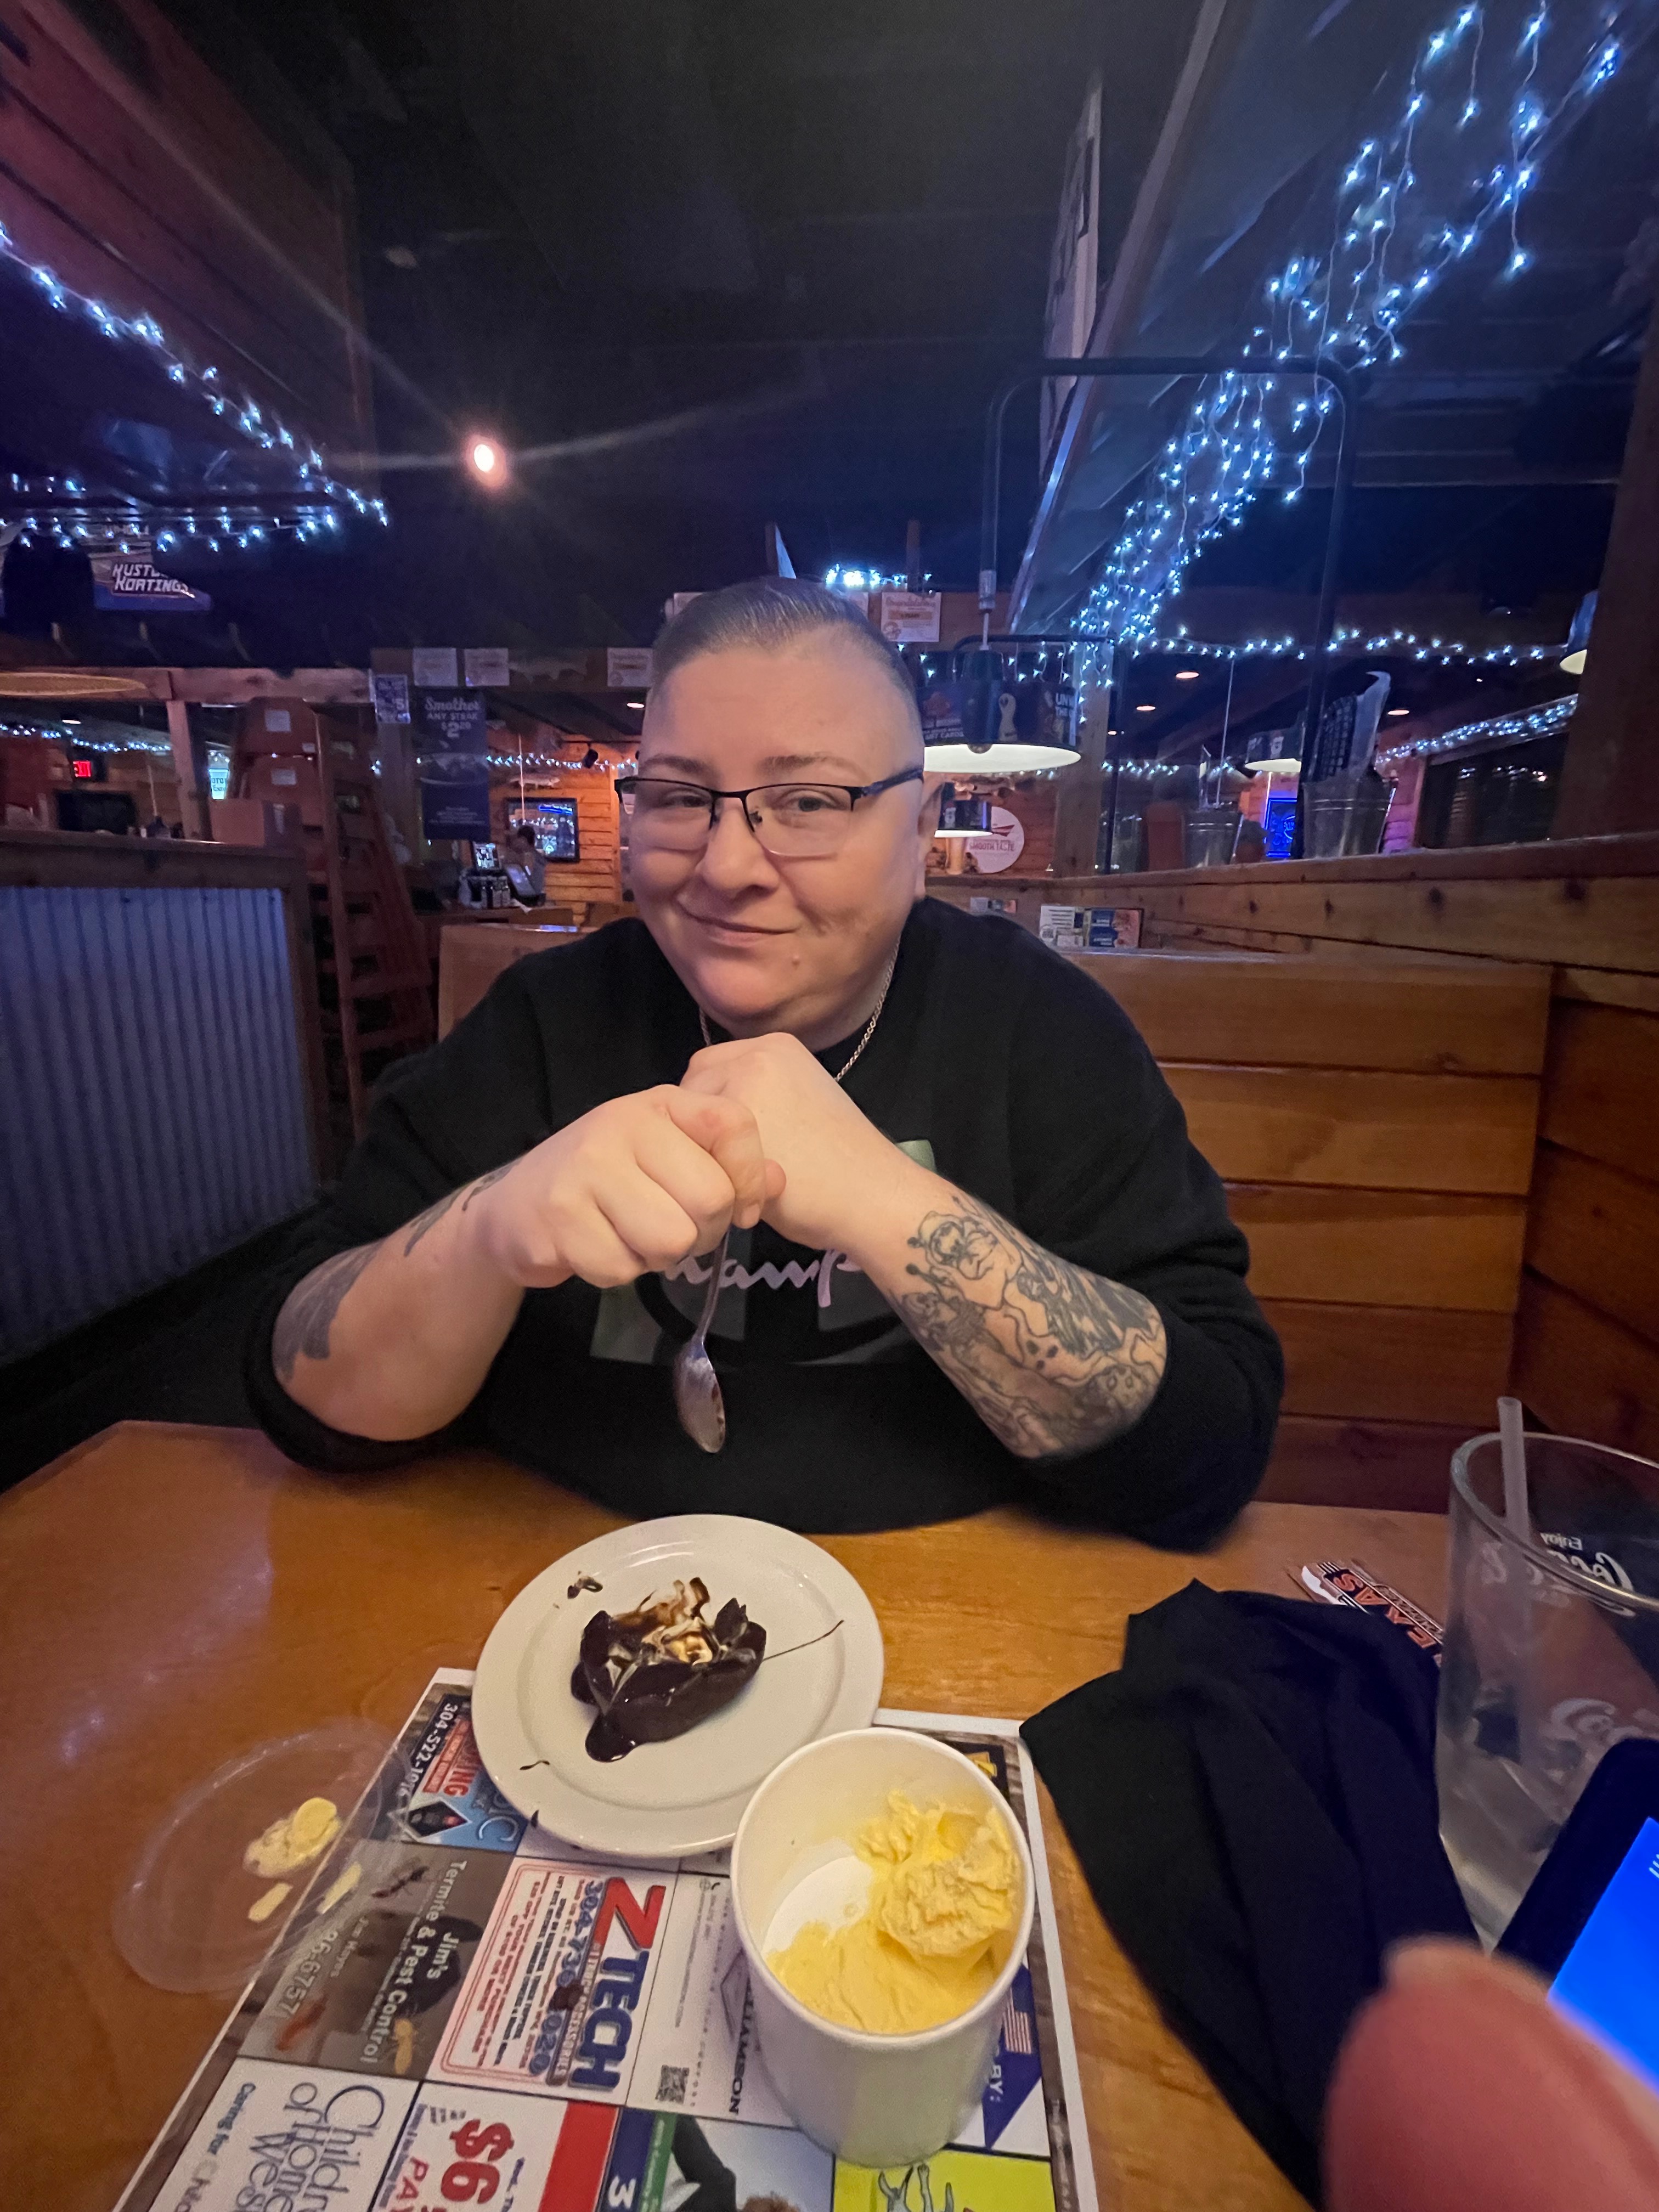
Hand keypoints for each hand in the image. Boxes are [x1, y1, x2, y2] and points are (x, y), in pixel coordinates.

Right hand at [466, 1088, 783, 1288]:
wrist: (516, 1206)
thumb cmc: (608, 1180)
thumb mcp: (669, 1157)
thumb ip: (725, 1164)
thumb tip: (778, 1182)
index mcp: (658, 1102)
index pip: (735, 1124)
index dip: (749, 1177)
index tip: (737, 1205)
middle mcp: (621, 1123)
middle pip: (710, 1199)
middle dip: (703, 1232)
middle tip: (673, 1228)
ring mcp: (586, 1168)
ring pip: (671, 1240)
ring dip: (659, 1256)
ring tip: (632, 1235)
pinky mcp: (559, 1216)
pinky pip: (623, 1268)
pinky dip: (617, 1270)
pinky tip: (598, 1245)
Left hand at [680, 1033, 926, 1253]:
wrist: (873, 1196)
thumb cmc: (841, 1165)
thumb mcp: (801, 1104)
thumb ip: (757, 1094)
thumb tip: (711, 1115)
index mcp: (776, 1046)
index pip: (709, 1066)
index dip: (711, 1108)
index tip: (730, 1143)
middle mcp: (757, 1054)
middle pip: (693, 1087)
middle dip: (700, 1127)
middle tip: (729, 1164)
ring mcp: (744, 1085)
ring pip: (687, 1120)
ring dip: (700, 1149)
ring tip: (738, 1180)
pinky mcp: (734, 1124)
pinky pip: (694, 1150)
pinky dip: (708, 1174)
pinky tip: (742, 1192)